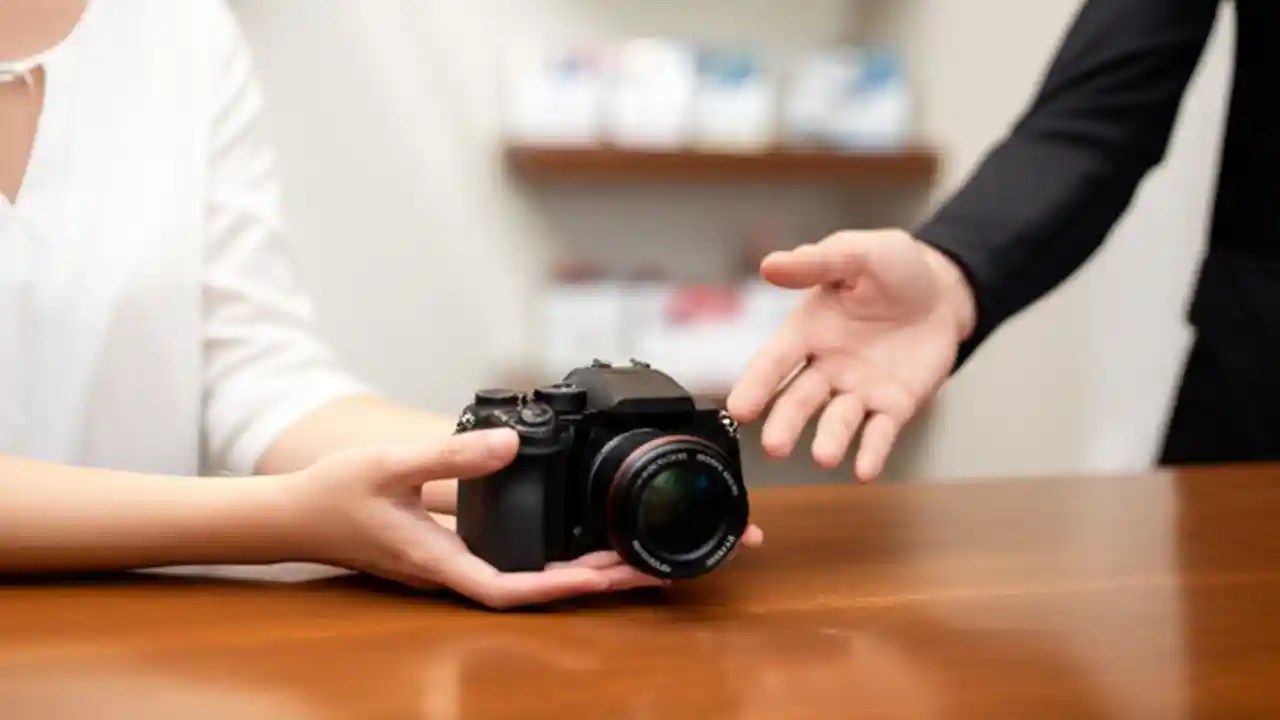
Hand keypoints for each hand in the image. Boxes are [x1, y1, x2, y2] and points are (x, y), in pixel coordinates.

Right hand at [284, 428, 668, 608]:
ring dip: (570, 575)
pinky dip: (543, 562)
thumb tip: (508, 445)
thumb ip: (450, 454)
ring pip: (520, 582)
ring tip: (620, 560)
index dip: (562, 588)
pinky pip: (505, 566)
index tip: (606, 576)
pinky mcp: (445, 554)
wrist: (292, 514)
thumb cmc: (333, 495)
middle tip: (641, 570)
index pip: (511, 588)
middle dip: (587, 584)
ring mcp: (448, 567)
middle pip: (530, 592)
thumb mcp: (391, 464)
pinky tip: (564, 545)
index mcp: (439, 560)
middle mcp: (449, 572)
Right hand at [728, 230, 975, 480]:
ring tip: (823, 457)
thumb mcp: (856, 254)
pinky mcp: (893, 405)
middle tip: (773, 446)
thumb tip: (769, 264)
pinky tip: (864, 472)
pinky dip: (872, 452)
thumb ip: (816, 263)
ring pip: (838, 420)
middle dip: (786, 424)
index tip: (739, 409)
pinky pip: (880, 433)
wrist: (942, 291)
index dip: (756, 384)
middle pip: (799, 400)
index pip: (774, 362)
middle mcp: (826, 367)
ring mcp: (859, 390)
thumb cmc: (892, 269)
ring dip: (830, 440)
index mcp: (808, 331)